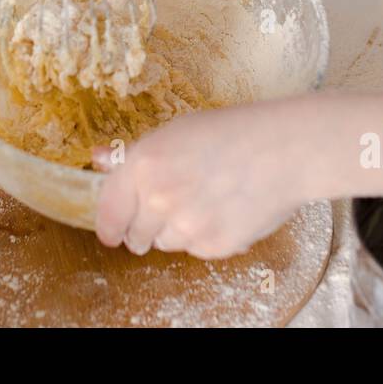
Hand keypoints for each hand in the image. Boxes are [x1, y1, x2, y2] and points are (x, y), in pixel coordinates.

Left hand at [92, 102, 308, 259]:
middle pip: (135, 235)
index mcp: (143, 165)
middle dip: (146, 227)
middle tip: (170, 209)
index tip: (112, 232)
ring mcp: (186, 226)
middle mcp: (158, 199)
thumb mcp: (176, 132)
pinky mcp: (212, 246)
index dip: (109, 226)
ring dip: (177, 231)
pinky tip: (225, 210)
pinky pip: (196, 250)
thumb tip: (98, 159)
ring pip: (166, 243)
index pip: (108, 212)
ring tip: (205, 202)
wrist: (284, 150)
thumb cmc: (231, 132)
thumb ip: (135, 155)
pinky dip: (206, 237)